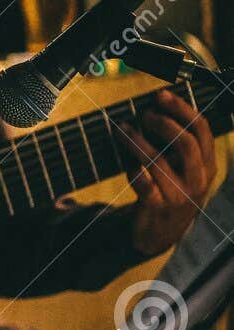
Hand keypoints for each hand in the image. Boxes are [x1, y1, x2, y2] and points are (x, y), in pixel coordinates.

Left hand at [116, 88, 216, 256]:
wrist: (161, 234)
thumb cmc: (170, 190)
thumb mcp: (183, 170)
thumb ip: (176, 144)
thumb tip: (154, 108)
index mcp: (207, 165)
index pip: (202, 130)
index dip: (181, 108)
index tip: (161, 95)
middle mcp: (198, 180)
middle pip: (186, 144)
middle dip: (164, 123)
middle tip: (144, 114)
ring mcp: (179, 195)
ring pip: (159, 162)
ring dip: (137, 141)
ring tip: (122, 129)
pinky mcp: (158, 208)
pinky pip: (143, 183)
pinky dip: (132, 169)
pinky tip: (125, 162)